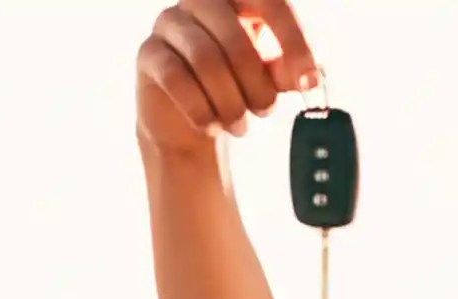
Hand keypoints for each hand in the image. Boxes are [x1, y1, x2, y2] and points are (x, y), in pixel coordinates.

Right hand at [135, 0, 318, 155]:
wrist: (194, 120)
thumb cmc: (238, 87)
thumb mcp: (271, 77)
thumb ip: (288, 70)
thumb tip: (306, 76)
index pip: (270, 2)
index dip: (293, 41)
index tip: (308, 82)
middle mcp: (202, 1)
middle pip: (235, 38)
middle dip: (256, 84)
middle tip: (265, 111)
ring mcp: (170, 22)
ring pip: (205, 60)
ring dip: (229, 102)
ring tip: (239, 124)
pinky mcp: (149, 53)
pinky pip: (176, 79)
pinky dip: (201, 110)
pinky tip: (211, 126)